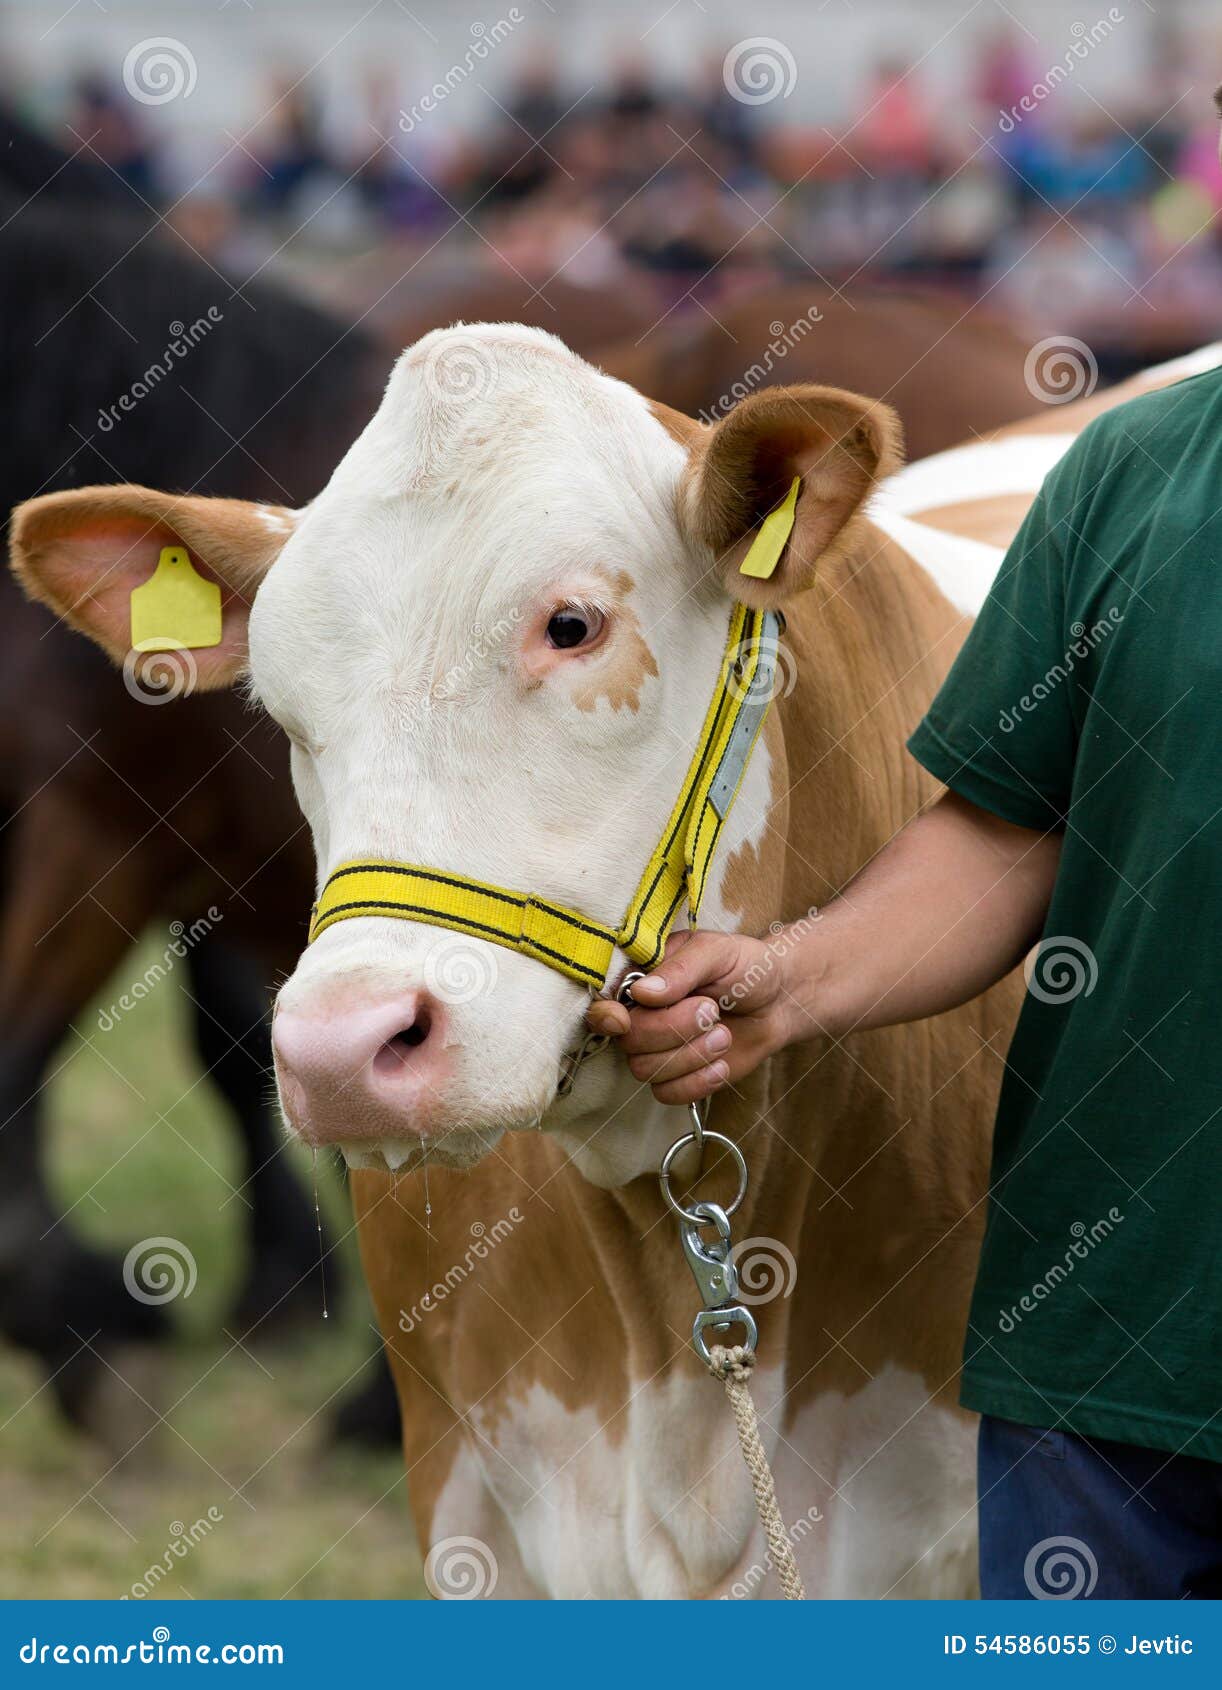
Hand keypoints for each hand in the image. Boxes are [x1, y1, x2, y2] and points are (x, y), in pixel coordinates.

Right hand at [586, 928, 795, 1104]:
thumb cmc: (746, 967)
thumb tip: (642, 993)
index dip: (606, 1017)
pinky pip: (667, 1094)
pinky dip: (697, 1082)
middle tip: (711, 1010)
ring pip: (646, 1070)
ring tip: (723, 1032)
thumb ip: (681, 969)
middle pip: (630, 1041)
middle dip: (673, 1030)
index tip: (624, 1021)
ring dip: (691, 1055)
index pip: (603, 1004)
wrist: (779, 1001)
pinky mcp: (677, 1076)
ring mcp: (657, 1049)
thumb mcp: (717, 952)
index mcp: (641, 979)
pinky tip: (721, 1063)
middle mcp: (641, 1015)